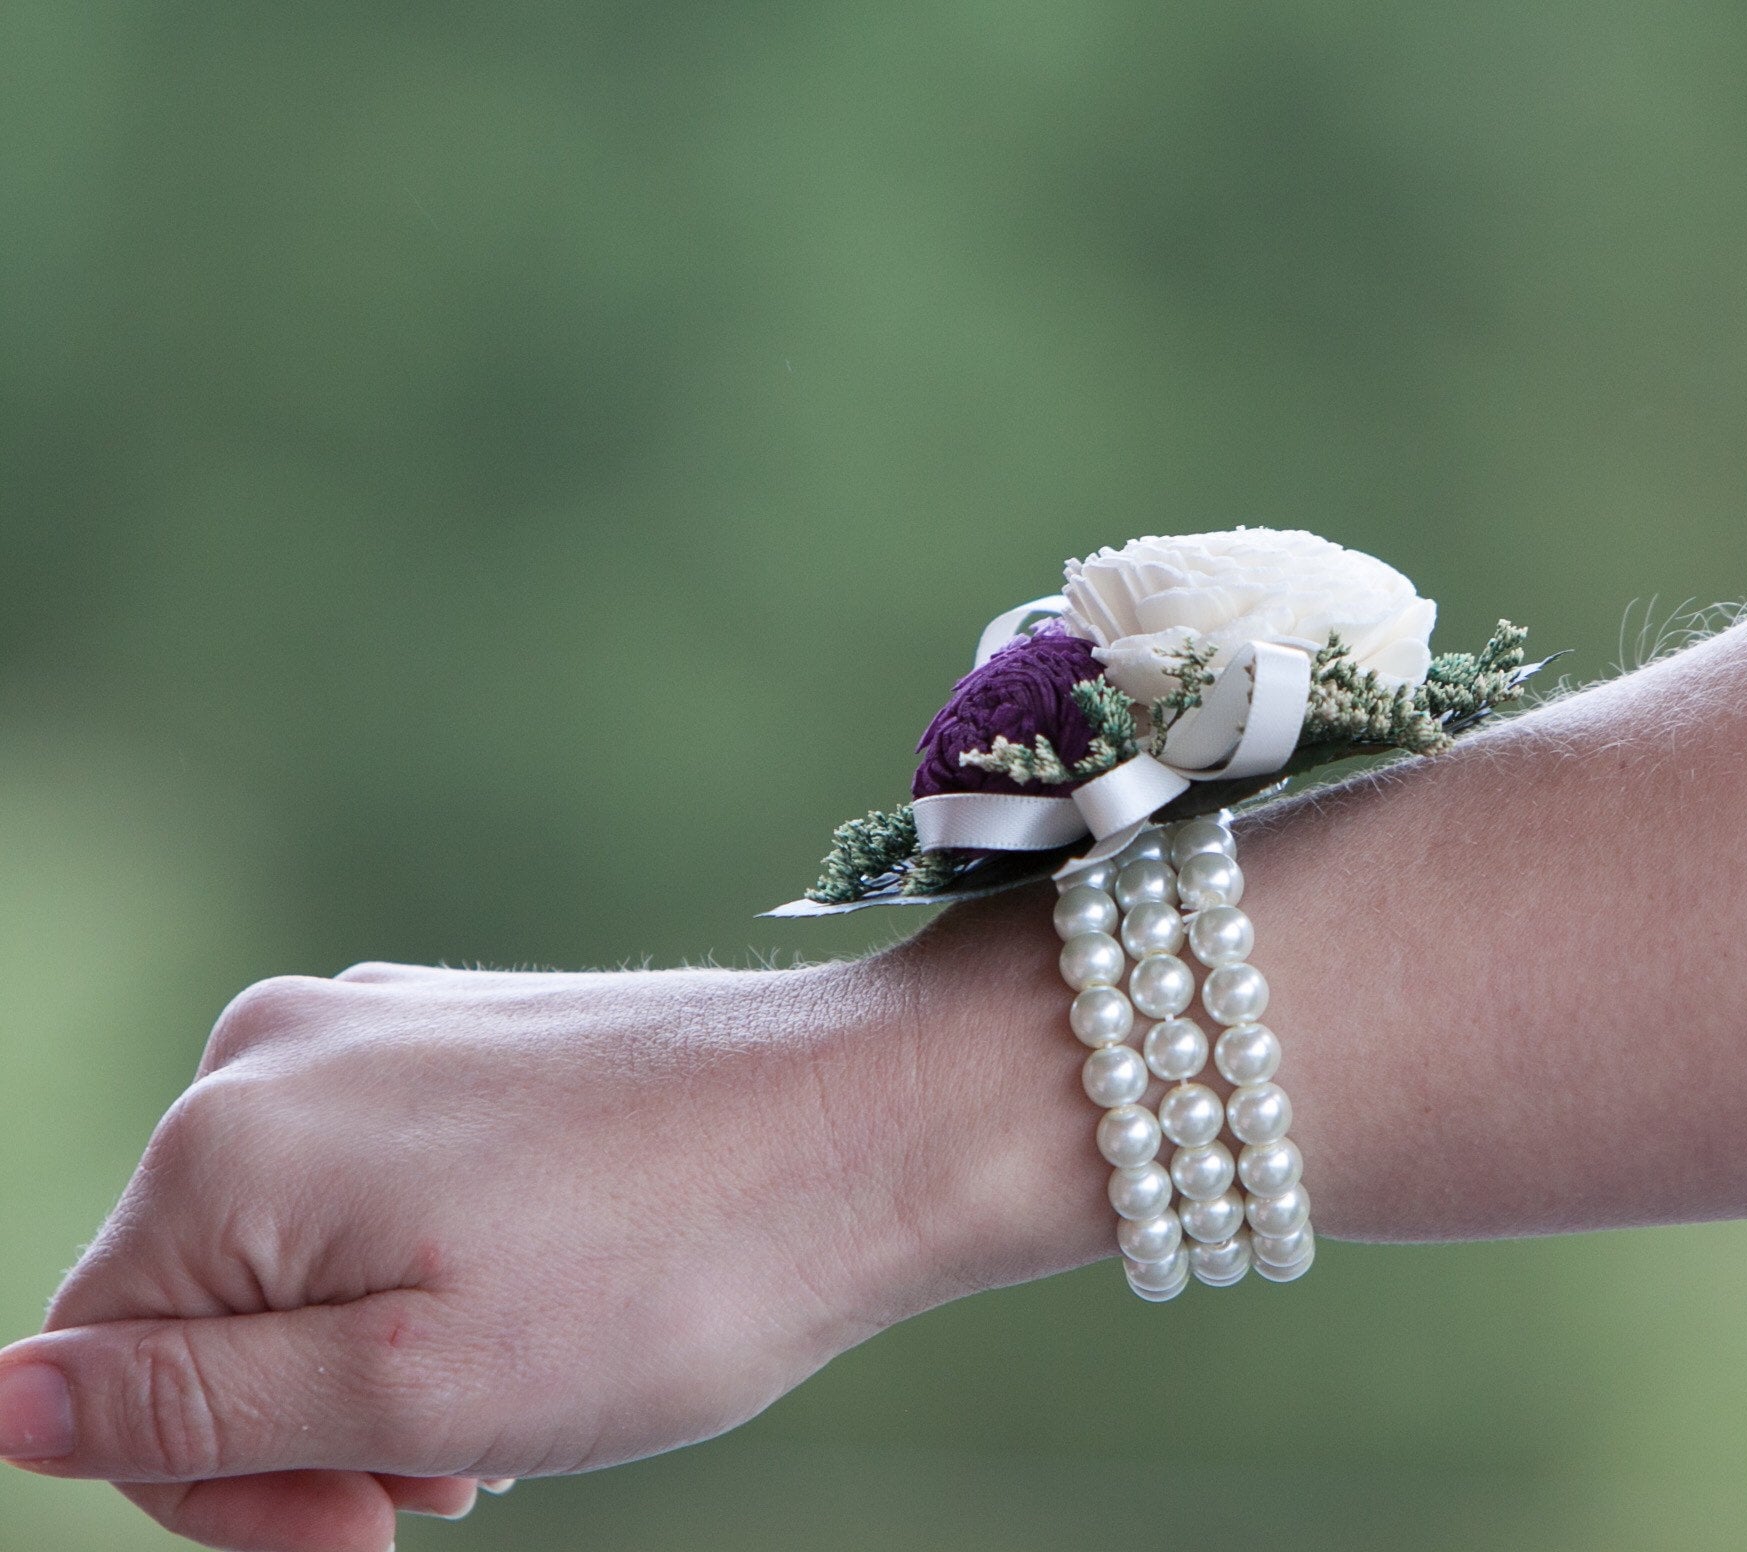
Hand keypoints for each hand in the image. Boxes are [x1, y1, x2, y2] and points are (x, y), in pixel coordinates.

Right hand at [0, 958, 1008, 1550]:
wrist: (880, 1123)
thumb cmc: (666, 1272)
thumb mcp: (407, 1393)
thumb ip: (185, 1408)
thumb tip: (5, 1403)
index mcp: (226, 1141)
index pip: (106, 1372)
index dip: (223, 1498)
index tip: (381, 1538)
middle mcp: (274, 1052)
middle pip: (199, 1311)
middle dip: (313, 1430)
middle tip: (468, 1480)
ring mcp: (380, 1024)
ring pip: (301, 1261)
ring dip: (385, 1367)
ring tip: (525, 1399)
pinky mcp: (467, 1029)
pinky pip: (384, 1191)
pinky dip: (437, 1282)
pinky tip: (547, 1307)